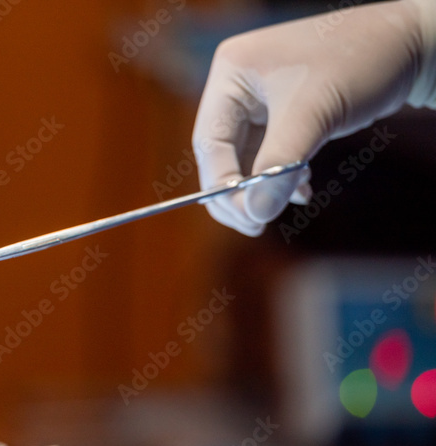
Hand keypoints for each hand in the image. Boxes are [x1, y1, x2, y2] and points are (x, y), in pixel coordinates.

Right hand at [192, 0, 431, 235]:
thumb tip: (255, 215)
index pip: (210, 142)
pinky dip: (283, 176)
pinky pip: (270, 153)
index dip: (223, 185)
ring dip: (265, 187)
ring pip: (247, 158)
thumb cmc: (360, 62)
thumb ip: (279, 166)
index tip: (247, 218)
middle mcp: (238, 84)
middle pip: (223, 153)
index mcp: (231, 73)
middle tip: (256, 225)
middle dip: (242, 192)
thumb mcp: (313, 115)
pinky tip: (302, 189)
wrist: (412, 42)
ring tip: (288, 204)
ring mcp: (260, 98)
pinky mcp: (284, 110)